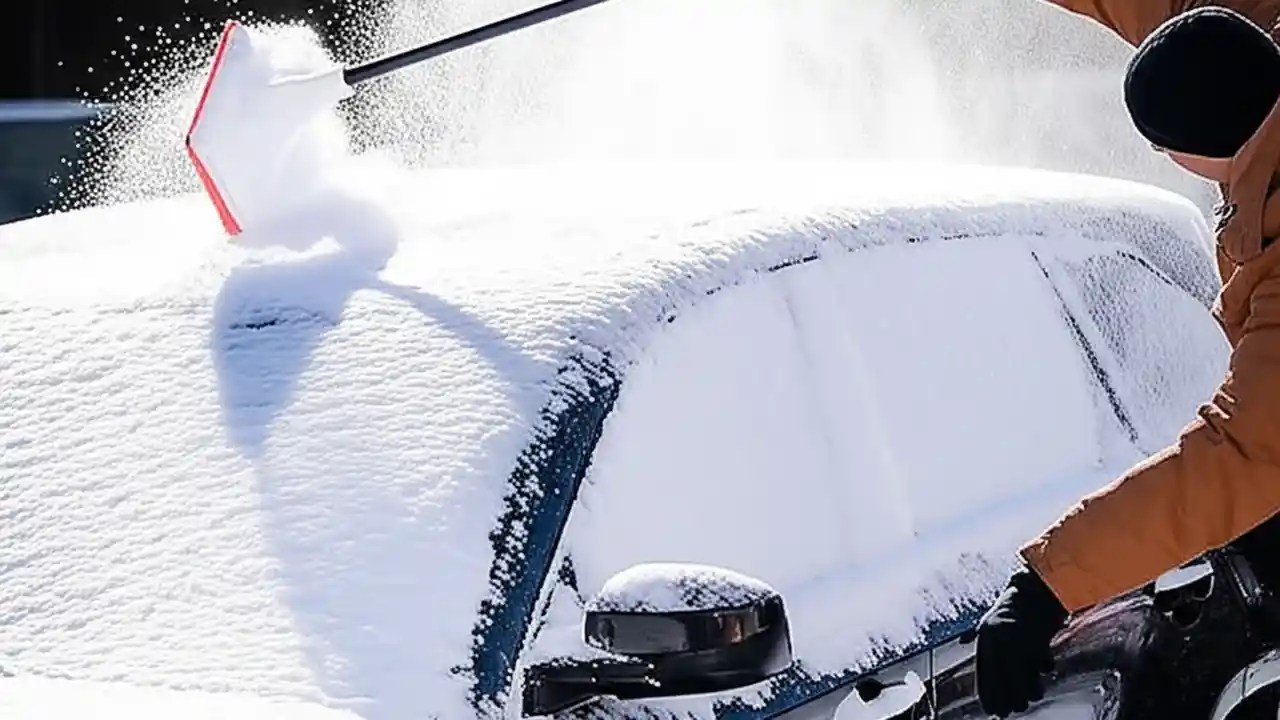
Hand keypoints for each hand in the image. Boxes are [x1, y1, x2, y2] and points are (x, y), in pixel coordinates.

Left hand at [976, 567, 1068, 717]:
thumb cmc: (1019, 603)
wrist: (1040, 585)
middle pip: (1001, 677)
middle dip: (1006, 696)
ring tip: (1031, 698)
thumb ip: (982, 634)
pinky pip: (1039, 660)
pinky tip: (1044, 673)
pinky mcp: (1038, 635)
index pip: (984, 671)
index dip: (988, 692)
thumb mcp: (994, 616)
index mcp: (987, 634)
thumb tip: (964, 644)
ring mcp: (1018, 636)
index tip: (992, 710)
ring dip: (1026, 689)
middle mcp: (998, 636)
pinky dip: (1042, 669)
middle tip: (1011, 711)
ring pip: (1020, 673)